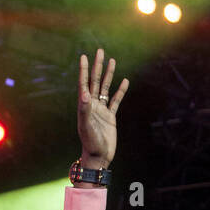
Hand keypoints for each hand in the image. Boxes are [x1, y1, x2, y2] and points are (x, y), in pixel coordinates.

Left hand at [77, 48, 128, 167]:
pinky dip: (120, 91)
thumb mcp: (87, 125)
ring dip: (109, 75)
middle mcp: (92, 105)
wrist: (99, 157)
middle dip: (97, 66)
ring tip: (112, 60)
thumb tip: (84, 93)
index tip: (84, 56)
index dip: (83, 70)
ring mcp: (101, 110)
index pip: (84, 83)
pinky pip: (116, 101)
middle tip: (100, 51)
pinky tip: (125, 81)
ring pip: (106, 88)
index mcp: (84, 106)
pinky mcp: (110, 117)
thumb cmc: (91, 143)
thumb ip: (85, 109)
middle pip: (95, 81)